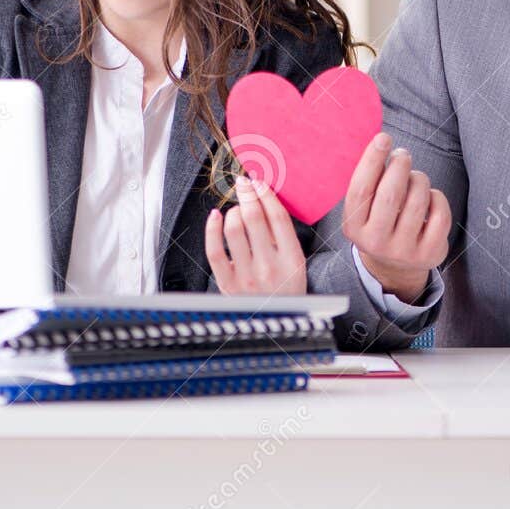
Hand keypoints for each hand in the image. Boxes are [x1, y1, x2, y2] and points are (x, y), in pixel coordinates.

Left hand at [205, 176, 307, 294]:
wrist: (275, 325)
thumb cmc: (286, 292)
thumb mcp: (296, 266)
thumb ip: (284, 238)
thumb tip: (264, 202)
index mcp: (292, 260)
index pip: (278, 217)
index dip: (266, 195)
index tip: (259, 183)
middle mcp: (269, 267)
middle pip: (254, 218)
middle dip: (247, 194)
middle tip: (244, 183)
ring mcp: (246, 276)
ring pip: (234, 228)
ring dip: (233, 210)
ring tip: (236, 209)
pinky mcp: (227, 283)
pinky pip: (215, 249)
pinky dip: (212, 228)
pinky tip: (215, 216)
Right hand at [342, 132, 449, 302]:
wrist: (395, 266)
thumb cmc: (380, 221)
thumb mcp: (365, 208)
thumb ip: (370, 181)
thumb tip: (382, 142)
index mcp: (354, 228)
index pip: (360, 190)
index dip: (371, 160)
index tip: (383, 137)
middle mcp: (376, 243)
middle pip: (390, 195)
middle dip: (399, 165)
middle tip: (403, 154)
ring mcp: (404, 251)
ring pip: (418, 200)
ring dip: (419, 179)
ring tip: (415, 177)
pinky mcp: (430, 253)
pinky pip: (440, 213)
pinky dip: (437, 197)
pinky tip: (429, 197)